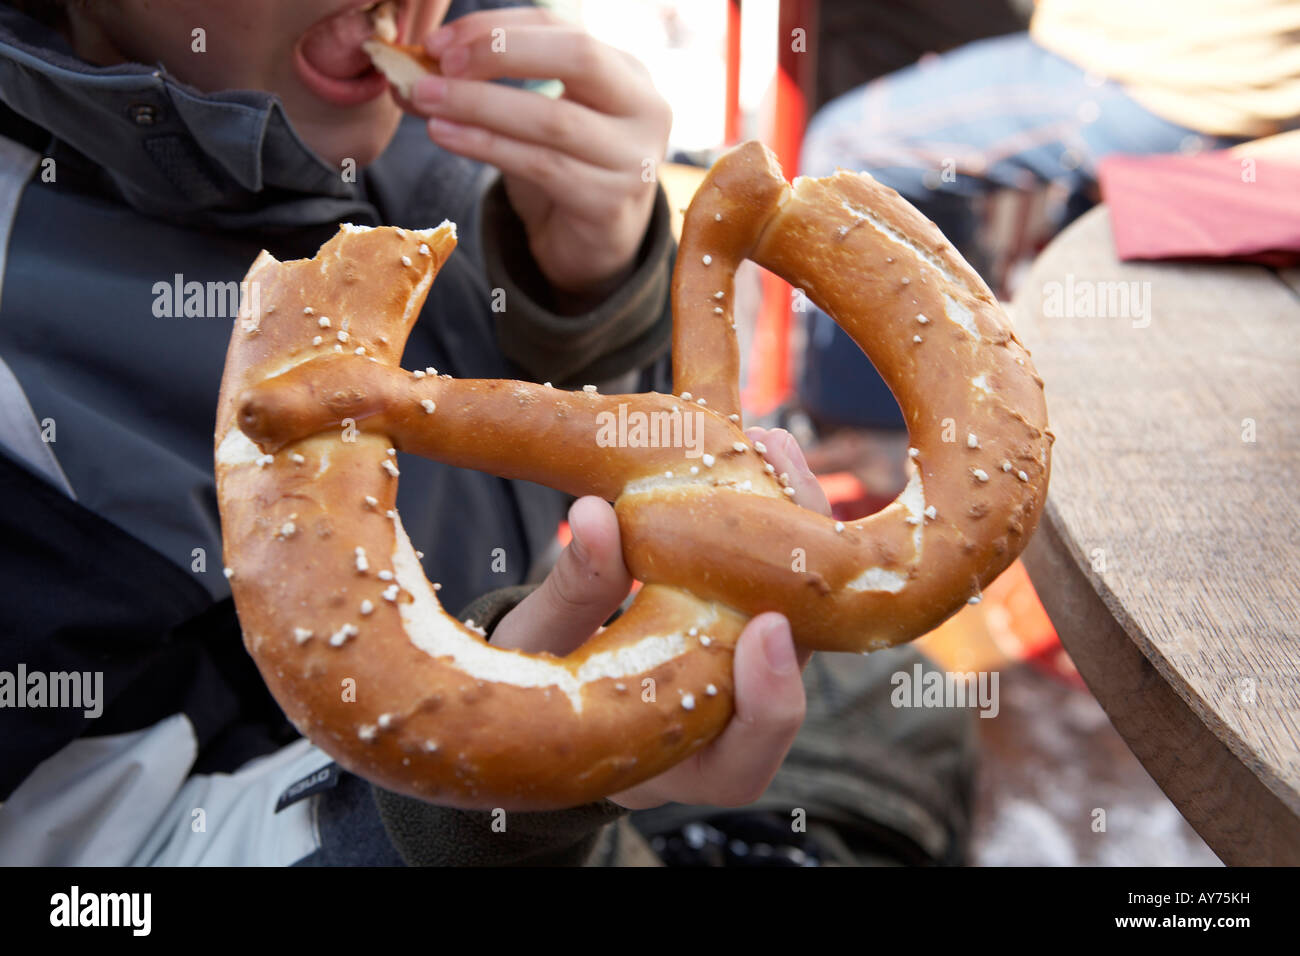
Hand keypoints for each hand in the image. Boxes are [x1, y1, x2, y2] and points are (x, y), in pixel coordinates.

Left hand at [407, 8, 672, 299]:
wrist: (596, 247)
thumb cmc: (565, 172)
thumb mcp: (537, 119)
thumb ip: (493, 87)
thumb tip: (412, 68)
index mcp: (628, 72)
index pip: (560, 28)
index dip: (496, 27)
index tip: (439, 41)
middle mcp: (646, 109)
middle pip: (578, 57)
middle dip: (500, 53)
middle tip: (439, 63)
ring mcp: (634, 158)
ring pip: (552, 118)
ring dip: (481, 104)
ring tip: (426, 99)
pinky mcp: (610, 203)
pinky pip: (540, 166)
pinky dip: (487, 146)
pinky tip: (447, 134)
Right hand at [491, 427, 831, 809]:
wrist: (539, 680)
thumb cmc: (529, 688)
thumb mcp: (538, 649)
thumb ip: (574, 597)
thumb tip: (594, 516)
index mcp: (684, 762)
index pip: (747, 757)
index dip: (767, 702)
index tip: (765, 629)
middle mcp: (731, 718)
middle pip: (791, 665)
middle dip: (798, 580)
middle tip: (783, 499)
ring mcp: (745, 663)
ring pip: (796, 606)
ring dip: (792, 524)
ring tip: (771, 446)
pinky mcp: (743, 610)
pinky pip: (773, 567)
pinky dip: (769, 507)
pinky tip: (760, 444)